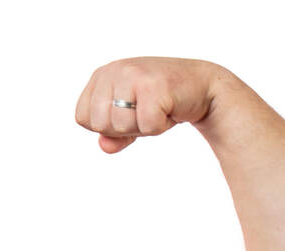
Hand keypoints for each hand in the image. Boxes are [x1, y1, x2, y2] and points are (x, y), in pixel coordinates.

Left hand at [74, 57, 222, 152]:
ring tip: (157, 108)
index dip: (106, 127)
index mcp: (101, 75)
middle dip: (125, 129)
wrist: (202, 87)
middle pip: (100, 124)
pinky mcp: (153, 85)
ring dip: (144, 127)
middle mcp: (114, 70)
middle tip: (145, 112)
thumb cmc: (160, 103)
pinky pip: (146, 126)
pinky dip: (160, 126)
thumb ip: (113, 136)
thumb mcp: (130, 119)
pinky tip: (169, 108)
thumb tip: (104, 146)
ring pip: (121, 126)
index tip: (129, 113)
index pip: (83, 118)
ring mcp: (132, 74)